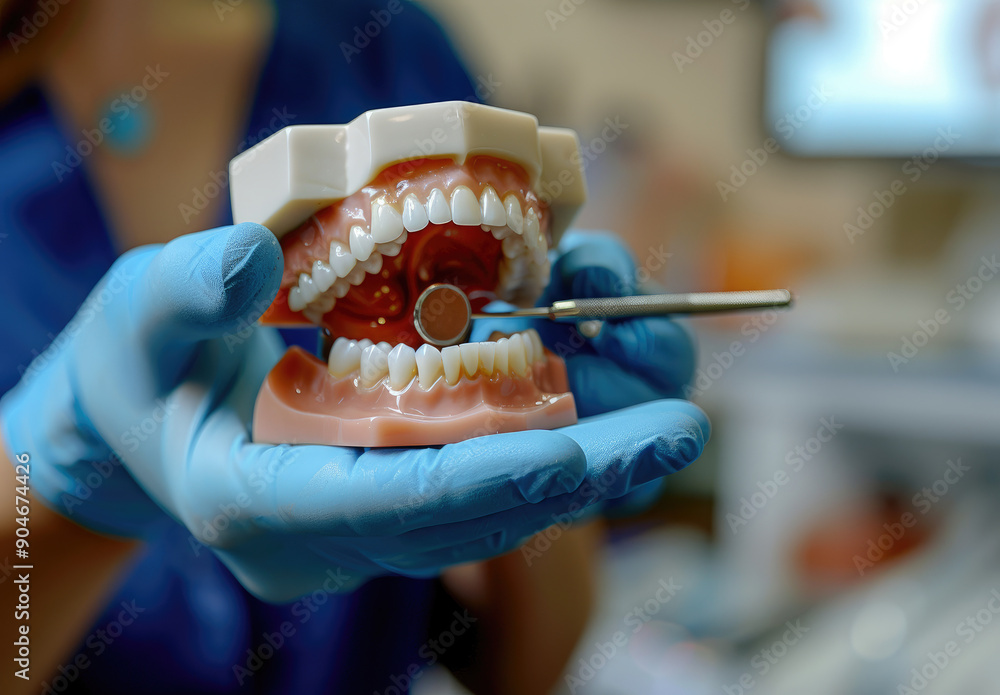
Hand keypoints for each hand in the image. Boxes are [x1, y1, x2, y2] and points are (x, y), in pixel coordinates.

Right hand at [1, 225, 707, 601]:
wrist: (149, 419)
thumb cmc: (143, 367)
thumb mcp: (139, 314)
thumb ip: (184, 292)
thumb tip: (250, 258)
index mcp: (259, 498)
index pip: (386, 502)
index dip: (482, 476)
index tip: (571, 449)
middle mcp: (332, 527)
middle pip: (472, 511)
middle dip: (581, 472)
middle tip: (677, 426)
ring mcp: (372, 520)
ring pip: (499, 501)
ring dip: (589, 451)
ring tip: (668, 399)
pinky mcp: (400, 494)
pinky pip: (493, 475)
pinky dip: (556, 431)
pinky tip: (608, 383)